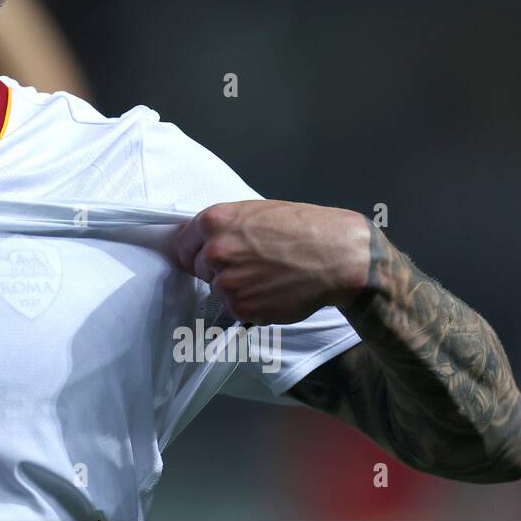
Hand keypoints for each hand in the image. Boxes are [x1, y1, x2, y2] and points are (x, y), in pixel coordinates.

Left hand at [173, 200, 372, 324]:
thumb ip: (224, 226)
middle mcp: (214, 251)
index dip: (195, 250)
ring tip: (268, 277)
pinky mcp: (241, 307)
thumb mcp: (255, 212)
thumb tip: (201, 240)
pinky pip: (236, 308)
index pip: (182, 243)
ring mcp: (226, 282)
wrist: (338, 255)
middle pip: (198, 267)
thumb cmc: (303, 228)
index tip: (204, 256)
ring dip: (236, 288)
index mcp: (214, 221)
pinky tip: (274, 291)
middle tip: (251, 264)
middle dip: (217, 268)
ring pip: (218, 289)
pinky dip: (251, 305)